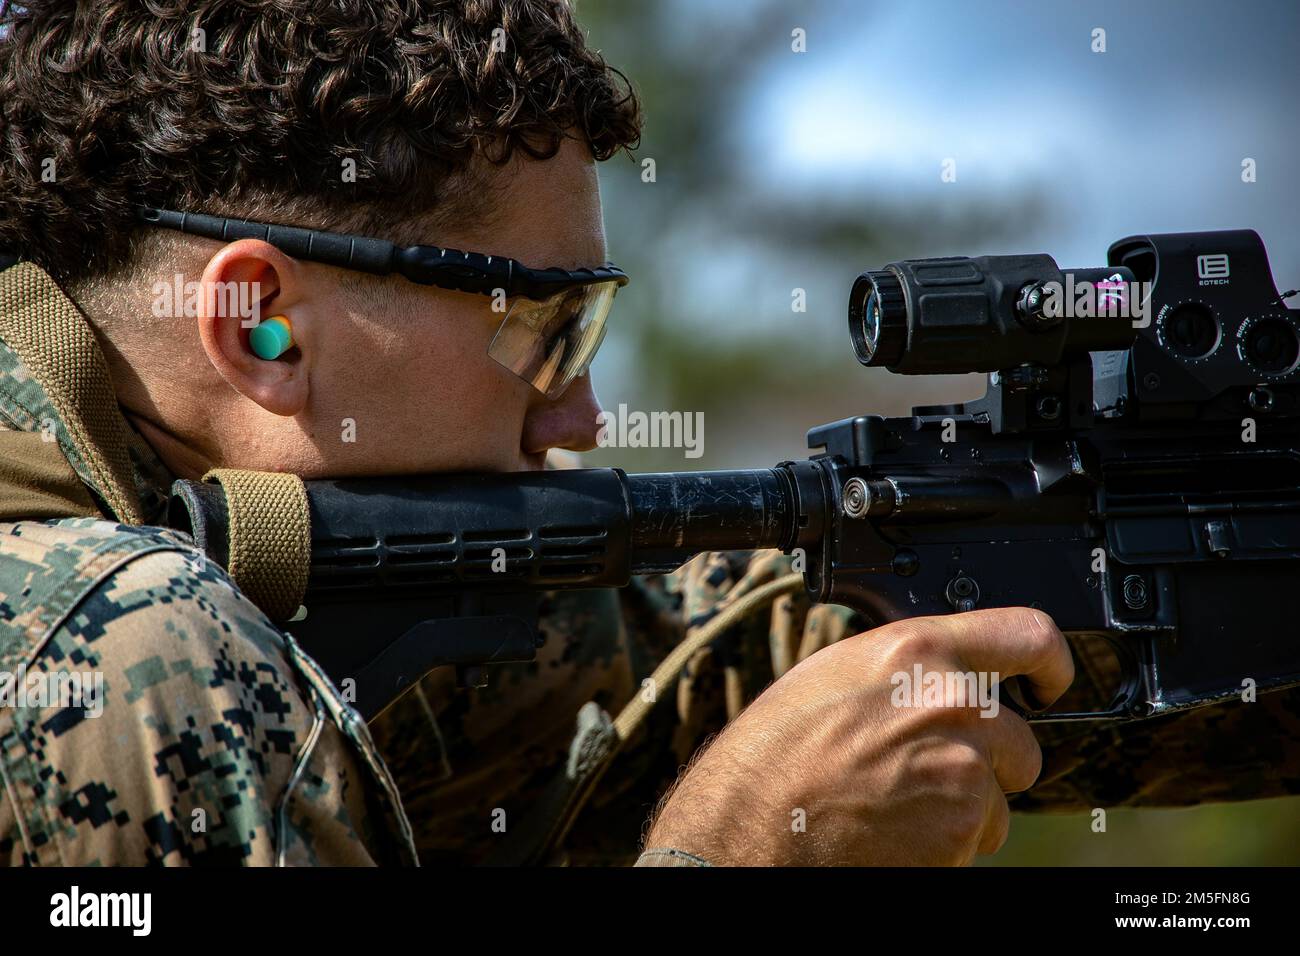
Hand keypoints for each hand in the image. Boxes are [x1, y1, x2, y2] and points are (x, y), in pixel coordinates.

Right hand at [644, 607, 1073, 865]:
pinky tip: (893, 833)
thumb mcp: (832, 677)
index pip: (1026, 636)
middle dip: (986, 761)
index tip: (1054, 680)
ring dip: (964, 806)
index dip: (1052, 663)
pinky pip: (978, 838)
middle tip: (926, 774)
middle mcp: (951, 703)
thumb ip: (900, 669)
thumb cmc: (769, 759)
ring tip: (895, 807)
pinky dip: (947, 844)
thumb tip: (939, 675)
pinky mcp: (962, 829)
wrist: (747, 832)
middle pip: (1017, 736)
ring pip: (1000, 794)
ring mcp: (963, 769)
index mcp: (914, 653)